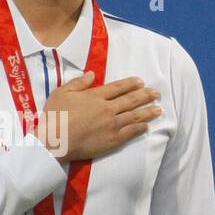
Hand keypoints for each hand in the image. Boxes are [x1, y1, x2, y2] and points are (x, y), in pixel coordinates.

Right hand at [39, 73, 161, 162]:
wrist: (55, 140)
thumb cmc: (55, 115)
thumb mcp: (62, 92)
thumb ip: (79, 83)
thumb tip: (93, 74)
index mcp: (95, 96)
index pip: (117, 87)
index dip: (130, 84)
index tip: (141, 82)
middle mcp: (107, 108)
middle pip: (130, 100)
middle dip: (145, 95)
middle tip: (156, 93)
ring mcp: (112, 125)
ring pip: (134, 116)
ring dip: (148, 112)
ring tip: (158, 109)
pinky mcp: (112, 140)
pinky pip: (130, 133)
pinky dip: (140, 129)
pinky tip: (147, 127)